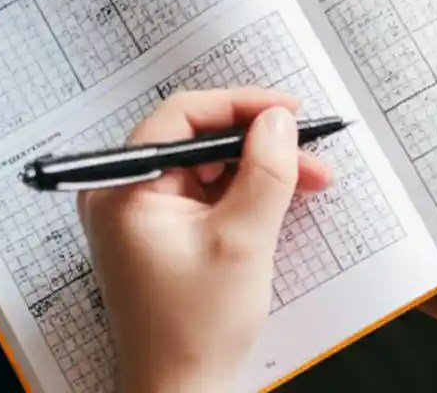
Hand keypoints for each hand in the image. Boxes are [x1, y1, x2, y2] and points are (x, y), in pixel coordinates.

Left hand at [78, 88, 331, 392]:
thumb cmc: (195, 331)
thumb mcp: (243, 240)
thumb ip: (265, 171)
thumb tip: (278, 121)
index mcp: (126, 189)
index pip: (182, 117)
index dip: (240, 106)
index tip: (287, 111)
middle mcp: (126, 196)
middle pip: (198, 142)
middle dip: (259, 144)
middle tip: (309, 150)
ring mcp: (144, 219)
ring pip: (209, 170)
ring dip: (260, 170)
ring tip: (311, 180)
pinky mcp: (165, 238)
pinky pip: (208, 198)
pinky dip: (247, 195)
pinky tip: (284, 200)